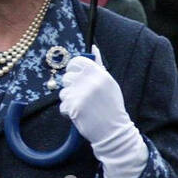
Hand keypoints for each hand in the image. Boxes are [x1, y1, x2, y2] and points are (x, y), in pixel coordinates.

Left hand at [58, 46, 147, 177]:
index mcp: (99, 73)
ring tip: (84, 106)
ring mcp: (82, 94)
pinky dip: (68, 112)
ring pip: (63, 92)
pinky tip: (81, 115)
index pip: (76, 62)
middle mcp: (90, 81)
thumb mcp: (109, 83)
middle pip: (66, 78)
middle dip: (71, 87)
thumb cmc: (110, 105)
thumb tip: (93, 47)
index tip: (78, 79)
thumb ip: (98, 65)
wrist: (114, 130)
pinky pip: (62, 106)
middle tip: (84, 97)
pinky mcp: (74, 107)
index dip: (73, 70)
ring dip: (69, 100)